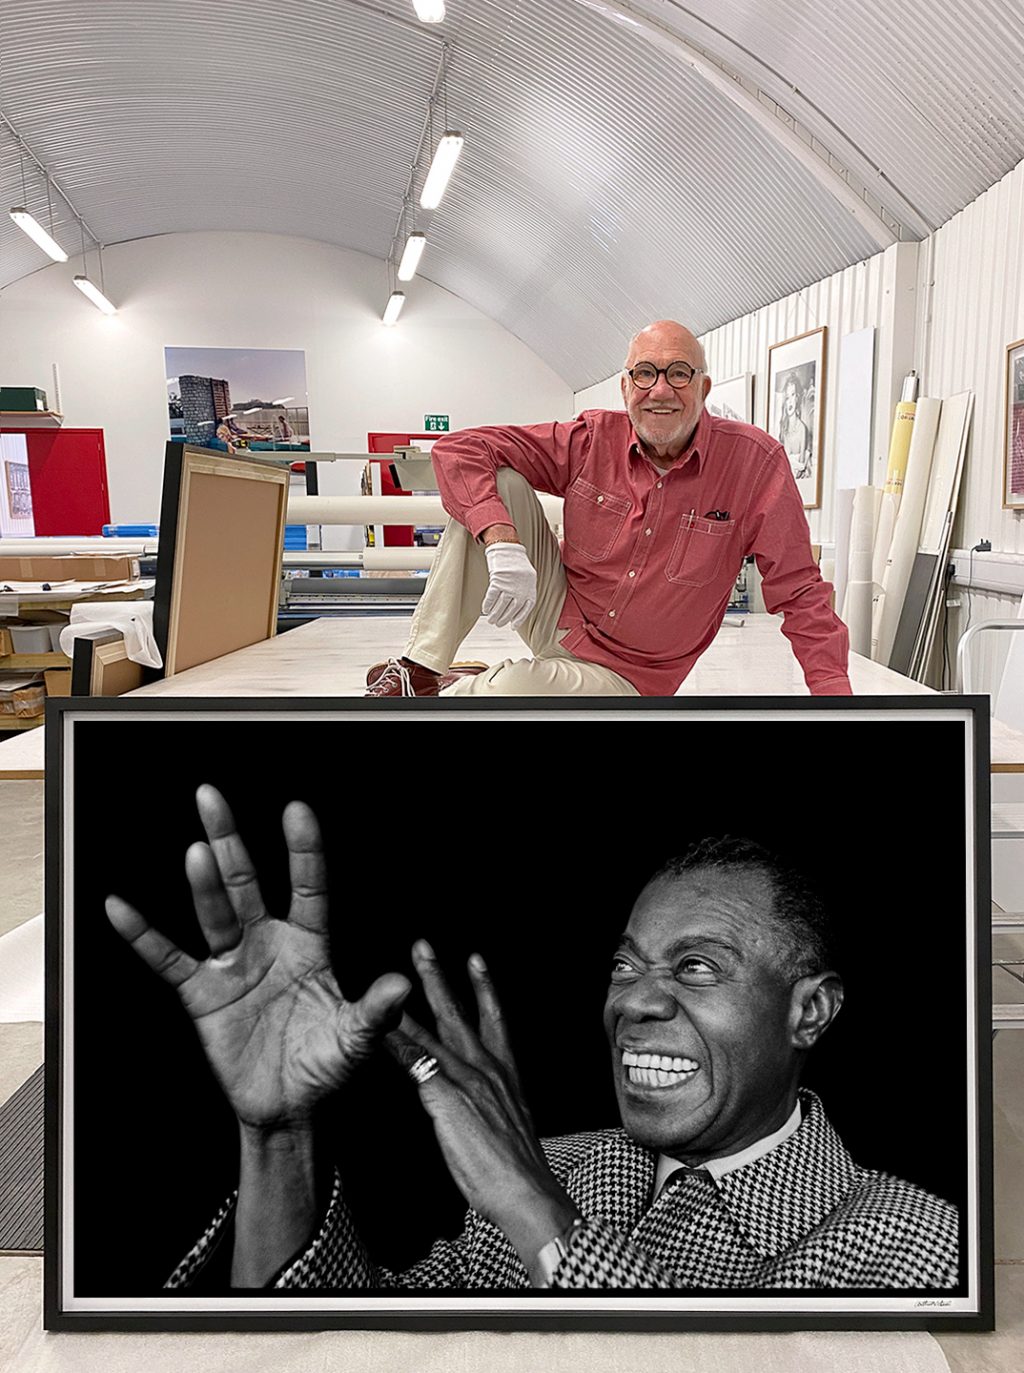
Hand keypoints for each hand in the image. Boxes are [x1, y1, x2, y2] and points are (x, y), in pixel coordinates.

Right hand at [105, 784, 409, 1130]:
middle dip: (230, 840)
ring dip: (204, 884)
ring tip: (197, 851)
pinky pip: (168, 960)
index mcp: (310, 945)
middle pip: (246, 882)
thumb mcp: (356, 1039)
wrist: (286, 1107)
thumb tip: (399, 985)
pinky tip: (120, 908)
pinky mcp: (202, 994)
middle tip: (210, 795)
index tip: (297, 810)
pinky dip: (144, 936)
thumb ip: (374, 1012)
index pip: (308, 887)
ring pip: (215, 913)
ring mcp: (233, 964)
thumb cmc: (325, 1065)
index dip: (303, 851)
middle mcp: (268, 943)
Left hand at [387, 941, 579, 1276]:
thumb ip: (495, 1103)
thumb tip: (485, 1099)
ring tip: (395, 974)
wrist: (526, 1192)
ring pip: (435, 1030)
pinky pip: (416, 1064)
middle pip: (460, 1013)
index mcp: (505, 1074)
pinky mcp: (447, 1098)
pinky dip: (398, 1044)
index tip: (475, 960)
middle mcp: (488, 1069)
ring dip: (413, 1000)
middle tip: (422, 946)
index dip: (484, 989)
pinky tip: (381, 1031)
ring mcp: (467, 1081)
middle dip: (441, 978)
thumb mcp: (511, 1124)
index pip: (494, 1020)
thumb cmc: (517, 1169)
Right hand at [482, 542, 537, 628]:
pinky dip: (488, 605)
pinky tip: (485, 610)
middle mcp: (521, 588)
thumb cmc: (518, 565)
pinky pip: (491, 597)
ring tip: (491, 620)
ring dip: (495, 615)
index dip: (519, 619)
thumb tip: (516, 610)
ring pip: (501, 605)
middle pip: (512, 609)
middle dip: (504, 618)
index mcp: (530, 589)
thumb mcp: (528, 578)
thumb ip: (525, 592)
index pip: (525, 609)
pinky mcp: (498, 580)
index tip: (512, 627)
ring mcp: (509, 585)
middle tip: (497, 624)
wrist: (509, 549)